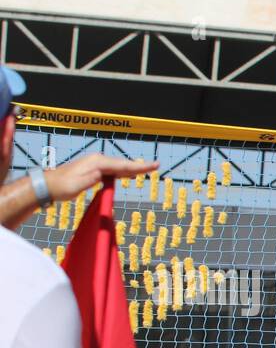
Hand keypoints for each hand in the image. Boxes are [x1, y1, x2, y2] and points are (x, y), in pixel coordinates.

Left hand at [43, 155, 159, 202]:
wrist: (48, 185)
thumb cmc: (62, 187)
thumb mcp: (75, 186)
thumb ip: (89, 179)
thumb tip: (101, 174)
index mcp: (96, 163)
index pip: (122, 165)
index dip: (138, 166)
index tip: (153, 165)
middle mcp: (97, 160)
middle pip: (123, 163)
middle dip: (139, 166)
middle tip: (156, 165)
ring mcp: (95, 164)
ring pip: (118, 166)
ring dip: (133, 168)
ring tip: (147, 169)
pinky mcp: (93, 170)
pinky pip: (113, 170)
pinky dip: (123, 171)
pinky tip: (129, 174)